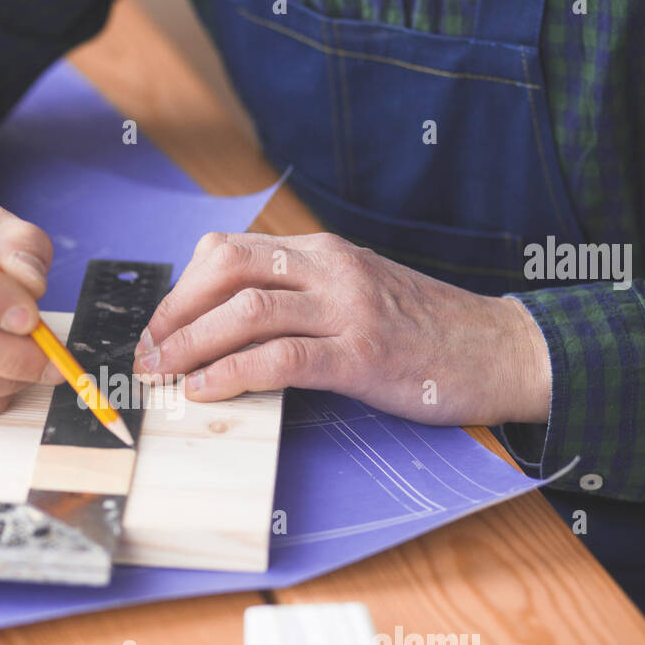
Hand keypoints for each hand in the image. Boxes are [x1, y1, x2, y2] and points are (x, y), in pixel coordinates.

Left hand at [132, 232, 550, 425]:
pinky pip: (281, 357)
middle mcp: (330, 269)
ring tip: (160, 375)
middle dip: (173, 313)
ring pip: (246, 312)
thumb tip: (225, 325)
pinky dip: (232, 374)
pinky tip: (205, 391)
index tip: (156, 328)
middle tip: (145, 354)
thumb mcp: (355, 295)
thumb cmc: (422, 332)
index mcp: (322, 253)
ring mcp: (348, 308)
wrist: (500, 351)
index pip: (229, 252)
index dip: (180, 290)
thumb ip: (299, 299)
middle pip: (225, 270)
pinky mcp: (362, 354)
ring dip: (189, 345)